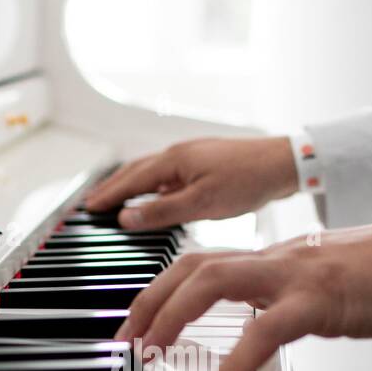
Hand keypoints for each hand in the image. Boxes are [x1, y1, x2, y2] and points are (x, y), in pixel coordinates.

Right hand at [85, 136, 298, 229]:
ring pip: (151, 173)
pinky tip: (156, 198)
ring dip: (130, 186)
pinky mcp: (204, 163)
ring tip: (116, 200)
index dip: (107, 196)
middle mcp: (178, 154)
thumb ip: (162, 211)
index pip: (129, 181)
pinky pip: (168, 175)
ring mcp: (191, 157)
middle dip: (111, 188)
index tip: (87, 209)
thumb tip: (127, 217)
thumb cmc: (248, 180)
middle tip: (92, 203)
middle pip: (135, 172)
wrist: (283, 164)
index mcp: (173, 160)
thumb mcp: (202, 203)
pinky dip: (152, 187)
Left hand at [118, 218, 371, 370]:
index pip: (204, 263)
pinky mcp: (323, 299)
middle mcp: (280, 260)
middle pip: (193, 264)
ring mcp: (298, 275)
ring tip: (153, 353)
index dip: (162, 291)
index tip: (138, 324)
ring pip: (214, 280)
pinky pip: (269, 326)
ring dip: (173, 316)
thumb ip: (292, 309)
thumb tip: (263, 336)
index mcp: (279, 261)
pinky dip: (241, 355)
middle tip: (126, 342)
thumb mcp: (330, 296)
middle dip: (149, 301)